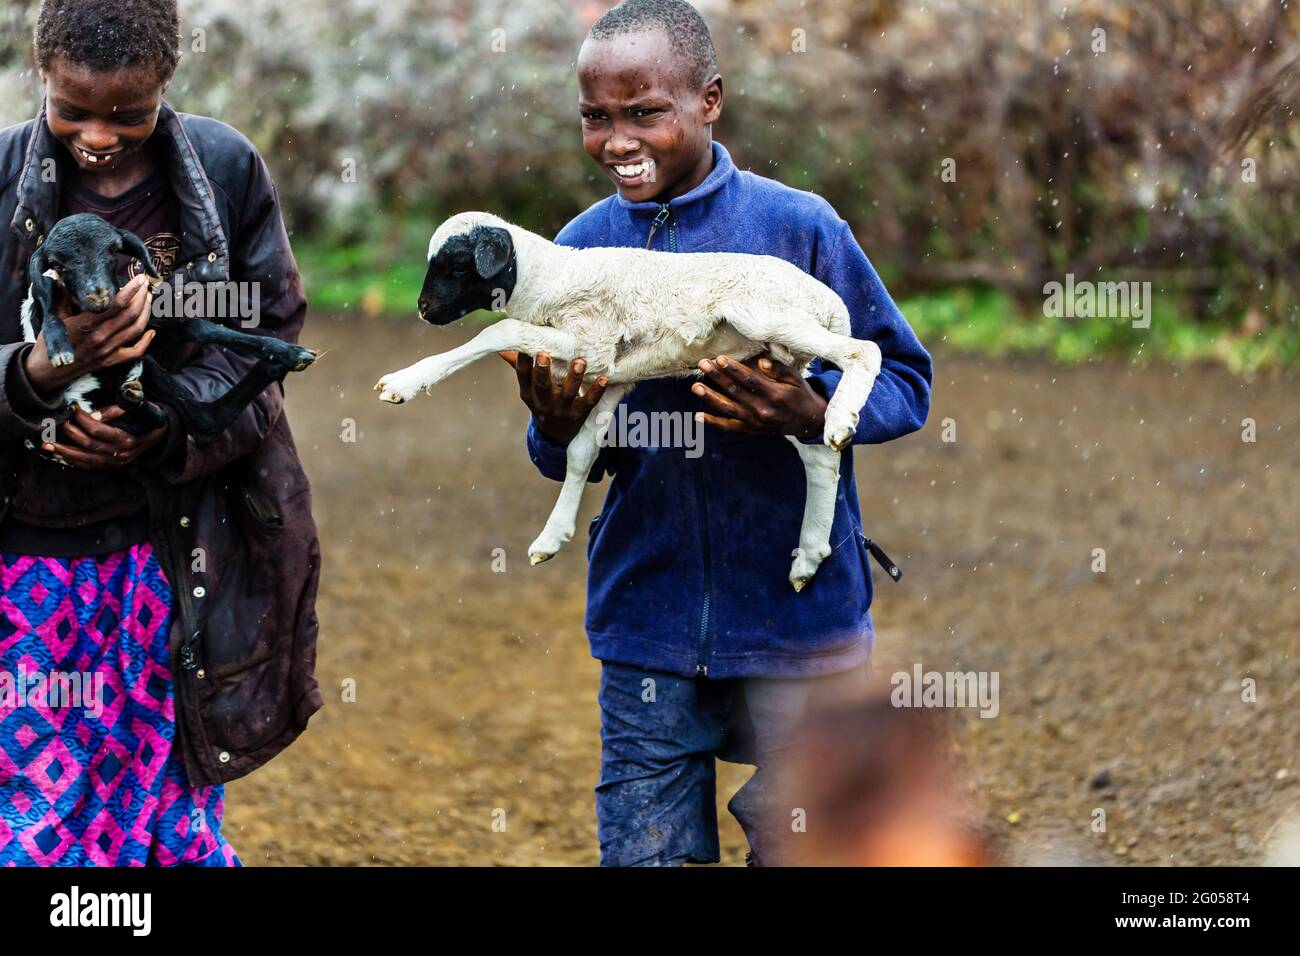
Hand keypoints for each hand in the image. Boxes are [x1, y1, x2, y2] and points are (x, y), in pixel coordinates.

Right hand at [25, 275, 154, 395]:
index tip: (140, 278)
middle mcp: (101, 336)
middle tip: (147, 285)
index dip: (132, 290)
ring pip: (136, 329)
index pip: (116, 304)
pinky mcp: (112, 361)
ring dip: (146, 313)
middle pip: (130, 314)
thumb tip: (57, 274)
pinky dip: (146, 342)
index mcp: (87, 323)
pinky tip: (152, 332)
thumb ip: (61, 295)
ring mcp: (109, 350)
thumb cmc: (51, 341)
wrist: (49, 370)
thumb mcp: (55, 316)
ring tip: (149, 300)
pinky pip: (135, 352)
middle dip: (142, 298)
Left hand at [41, 403, 167, 469]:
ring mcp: (117, 462)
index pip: (98, 430)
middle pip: (89, 446)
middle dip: (71, 434)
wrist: (163, 434)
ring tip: (49, 446)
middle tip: (58, 424)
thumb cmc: (150, 418)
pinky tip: (60, 456)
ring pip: (86, 460)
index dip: (83, 419)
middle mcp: (121, 453)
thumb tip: (94, 414)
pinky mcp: (114, 465)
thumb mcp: (139, 408)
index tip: (73, 409)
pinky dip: (74, 462)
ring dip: (66, 453)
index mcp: (127, 439)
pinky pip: (90, 466)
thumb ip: (117, 410)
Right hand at [498, 350, 606, 446]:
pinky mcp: (579, 414)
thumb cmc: (543, 400)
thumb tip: (502, 346)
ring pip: (567, 393)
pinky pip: (589, 402)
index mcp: (529, 394)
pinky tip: (603, 378)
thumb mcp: (529, 388)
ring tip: (580, 361)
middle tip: (543, 353)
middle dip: (542, 370)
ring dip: (574, 377)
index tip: (524, 347)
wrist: (557, 434)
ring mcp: (562, 409)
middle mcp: (544, 403)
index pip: (523, 377)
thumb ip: (519, 366)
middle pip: (542, 386)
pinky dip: (596, 391)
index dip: (522, 362)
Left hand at [691, 353, 827, 440]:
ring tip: (696, 387)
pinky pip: (729, 427)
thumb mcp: (796, 378)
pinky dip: (713, 423)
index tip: (720, 358)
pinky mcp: (751, 429)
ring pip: (728, 409)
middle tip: (703, 364)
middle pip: (735, 392)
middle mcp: (763, 410)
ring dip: (710, 398)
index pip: (750, 380)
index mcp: (775, 395)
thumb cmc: (800, 394)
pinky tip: (698, 416)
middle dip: (717, 377)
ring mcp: (755, 422)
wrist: (808, 422)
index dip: (734, 369)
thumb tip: (761, 361)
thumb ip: (779, 368)